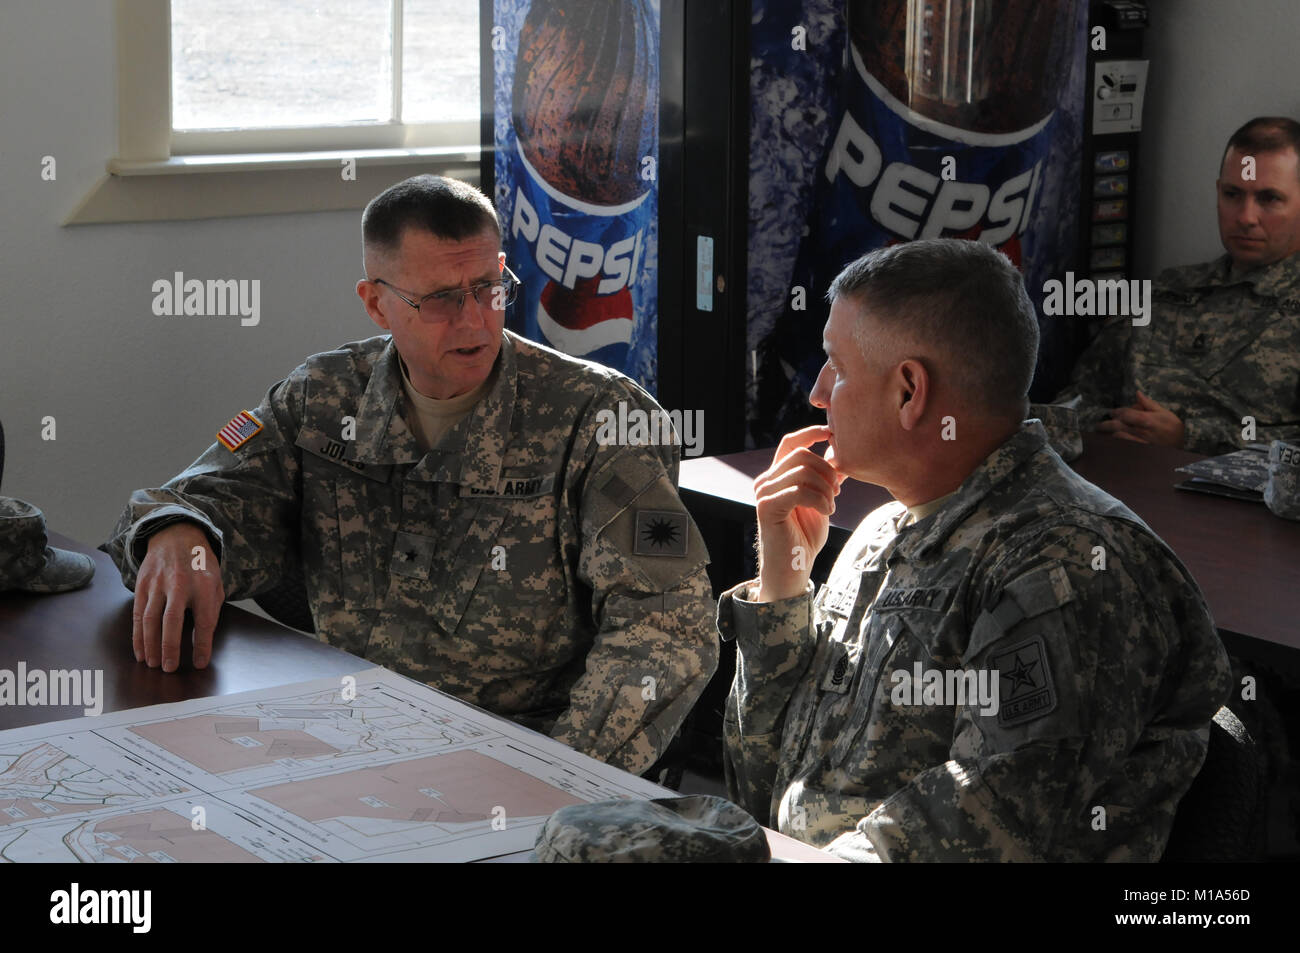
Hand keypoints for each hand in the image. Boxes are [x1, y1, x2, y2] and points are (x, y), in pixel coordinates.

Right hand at [133, 523, 223, 670]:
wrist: (177, 536)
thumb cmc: (200, 565)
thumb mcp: (216, 583)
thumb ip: (212, 609)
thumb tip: (204, 640)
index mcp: (204, 585)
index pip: (204, 620)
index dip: (202, 644)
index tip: (200, 663)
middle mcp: (179, 584)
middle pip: (172, 620)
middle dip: (170, 647)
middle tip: (169, 668)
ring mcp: (157, 584)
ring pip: (150, 618)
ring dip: (150, 644)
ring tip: (152, 664)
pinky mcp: (142, 585)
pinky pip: (138, 614)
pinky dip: (137, 635)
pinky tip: (140, 651)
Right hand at [754, 425, 845, 601]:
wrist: (793, 569)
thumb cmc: (805, 538)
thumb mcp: (821, 502)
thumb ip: (825, 480)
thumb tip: (839, 456)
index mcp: (778, 476)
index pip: (791, 443)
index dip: (811, 433)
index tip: (832, 434)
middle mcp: (766, 481)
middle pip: (801, 455)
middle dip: (827, 470)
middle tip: (837, 491)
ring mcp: (764, 493)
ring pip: (802, 472)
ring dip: (825, 488)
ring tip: (831, 505)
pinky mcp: (767, 507)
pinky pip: (800, 491)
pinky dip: (820, 500)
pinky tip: (827, 511)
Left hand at [1095, 391, 1186, 446]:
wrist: (1183, 445)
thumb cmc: (1173, 428)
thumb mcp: (1164, 412)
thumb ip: (1148, 403)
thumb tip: (1138, 393)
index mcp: (1147, 419)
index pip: (1125, 413)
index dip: (1116, 412)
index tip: (1112, 412)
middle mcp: (1141, 431)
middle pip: (1117, 425)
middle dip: (1105, 424)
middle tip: (1099, 425)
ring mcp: (1140, 442)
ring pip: (1118, 436)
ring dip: (1108, 434)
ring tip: (1101, 433)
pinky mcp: (1140, 450)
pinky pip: (1124, 446)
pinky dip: (1115, 443)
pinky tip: (1111, 441)